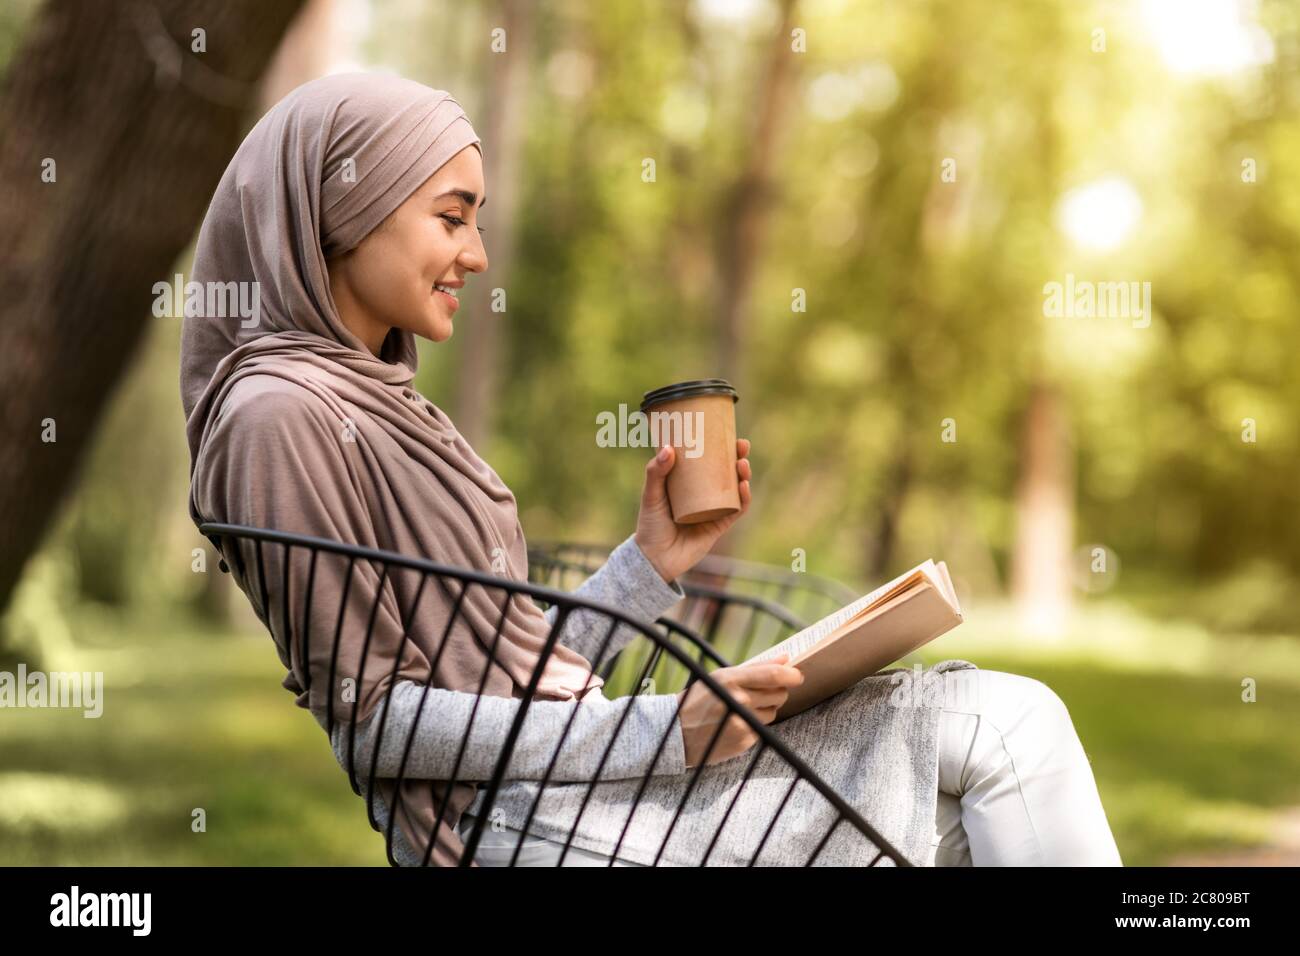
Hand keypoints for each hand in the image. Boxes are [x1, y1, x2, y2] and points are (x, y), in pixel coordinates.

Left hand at [635, 437, 751, 583]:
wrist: (655, 558)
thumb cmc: (650, 524)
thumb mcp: (651, 495)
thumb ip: (656, 472)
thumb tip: (669, 448)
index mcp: (689, 482)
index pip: (708, 460)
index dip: (720, 446)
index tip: (726, 431)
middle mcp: (705, 494)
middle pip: (726, 471)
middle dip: (737, 457)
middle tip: (741, 446)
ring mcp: (714, 509)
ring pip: (735, 488)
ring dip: (743, 475)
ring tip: (742, 464)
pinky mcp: (720, 525)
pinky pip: (736, 510)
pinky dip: (743, 499)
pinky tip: (744, 487)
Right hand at [674, 653, 803, 768]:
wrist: (677, 733)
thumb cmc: (700, 700)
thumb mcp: (721, 677)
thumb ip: (755, 668)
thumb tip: (786, 658)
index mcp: (730, 679)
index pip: (773, 675)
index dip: (791, 675)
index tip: (797, 675)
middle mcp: (737, 700)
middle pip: (779, 694)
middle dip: (778, 692)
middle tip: (764, 693)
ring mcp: (742, 721)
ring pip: (773, 712)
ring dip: (765, 709)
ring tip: (744, 709)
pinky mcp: (744, 740)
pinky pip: (763, 729)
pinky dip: (755, 725)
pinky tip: (737, 723)